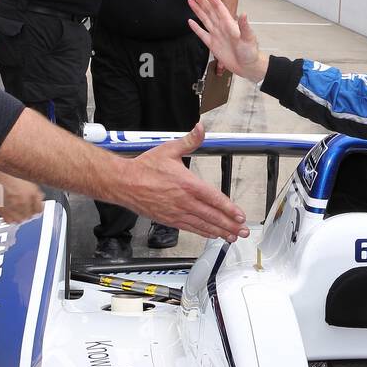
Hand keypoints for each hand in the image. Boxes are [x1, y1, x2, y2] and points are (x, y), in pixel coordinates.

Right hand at [0, 173, 44, 223]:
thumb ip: (37, 193)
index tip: (35, 210)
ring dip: (20, 217)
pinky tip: (10, 214)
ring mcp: (12, 207)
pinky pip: (9, 221)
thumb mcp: (30, 182)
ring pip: (20, 220)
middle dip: (28, 214)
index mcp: (32, 195)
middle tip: (25, 210)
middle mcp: (23, 202)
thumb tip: (40, 199)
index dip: (37, 210)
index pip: (39, 210)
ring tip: (18, 212)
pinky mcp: (2, 210)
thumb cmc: (12, 177)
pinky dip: (10, 219)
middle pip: (30, 216)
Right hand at [123, 124, 248, 240]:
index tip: (240, 216)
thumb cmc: (144, 168)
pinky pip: (190, 228)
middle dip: (229, 225)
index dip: (229, 209)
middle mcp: (183, 201)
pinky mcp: (169, 220)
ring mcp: (176, 212)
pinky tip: (212, 235)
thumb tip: (200, 128)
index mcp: (187, 184)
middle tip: (243, 231)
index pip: (213, 198)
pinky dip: (203, 233)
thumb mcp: (169, 150)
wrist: (123, 183)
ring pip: (202, 225)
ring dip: (219, 232)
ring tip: (232, 237)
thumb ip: (189, 141)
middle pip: (211, 216)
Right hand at [187, 0, 267, 81]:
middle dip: (201, 0)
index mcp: (229, 23)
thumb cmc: (250, 53)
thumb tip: (244, 14)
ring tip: (190, 0)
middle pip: (209, 10)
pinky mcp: (212, 44)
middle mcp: (221, 27)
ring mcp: (216, 35)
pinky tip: (190, 21)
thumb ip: (244, 27)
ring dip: (197, 10)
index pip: (218, 6)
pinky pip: (202, 34)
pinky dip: (195, 28)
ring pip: (204, 19)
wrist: (248, 66)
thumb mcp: (249, 38)